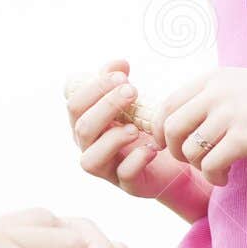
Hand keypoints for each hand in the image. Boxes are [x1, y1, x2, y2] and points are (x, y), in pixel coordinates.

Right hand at [66, 58, 212, 208]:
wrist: (173, 158)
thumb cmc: (145, 126)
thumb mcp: (133, 100)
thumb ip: (119, 81)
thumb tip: (118, 63)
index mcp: (86, 121)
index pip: (73, 103)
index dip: (92, 88)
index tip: (120, 76)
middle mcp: (89, 145)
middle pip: (81, 127)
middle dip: (106, 106)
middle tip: (132, 91)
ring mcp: (106, 167)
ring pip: (90, 159)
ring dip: (113, 139)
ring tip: (136, 128)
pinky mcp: (127, 184)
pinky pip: (123, 175)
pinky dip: (136, 160)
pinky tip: (152, 148)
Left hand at [154, 67, 246, 183]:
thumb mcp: (241, 83)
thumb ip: (213, 97)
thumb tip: (184, 122)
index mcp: (213, 79)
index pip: (167, 104)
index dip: (160, 129)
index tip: (167, 144)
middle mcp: (216, 94)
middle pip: (171, 128)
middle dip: (174, 150)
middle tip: (189, 161)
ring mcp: (230, 115)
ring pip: (190, 150)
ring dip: (198, 167)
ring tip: (215, 170)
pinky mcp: (245, 138)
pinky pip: (211, 166)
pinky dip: (214, 178)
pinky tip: (226, 178)